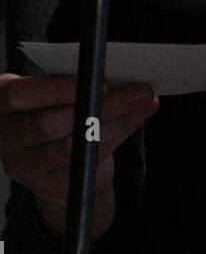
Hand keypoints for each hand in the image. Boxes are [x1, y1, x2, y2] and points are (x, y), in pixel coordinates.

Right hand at [0, 72, 158, 237]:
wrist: (56, 156)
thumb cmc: (54, 107)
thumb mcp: (56, 88)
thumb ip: (77, 79)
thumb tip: (119, 67)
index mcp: (1, 103)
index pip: (19, 95)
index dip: (55, 89)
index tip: (95, 80)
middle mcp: (6, 138)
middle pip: (48, 124)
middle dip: (97, 105)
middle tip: (133, 89)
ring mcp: (24, 167)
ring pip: (74, 144)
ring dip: (117, 118)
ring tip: (143, 98)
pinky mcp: (48, 186)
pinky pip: (88, 159)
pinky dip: (118, 134)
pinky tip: (136, 116)